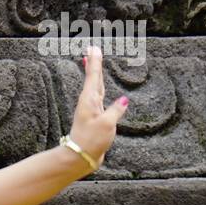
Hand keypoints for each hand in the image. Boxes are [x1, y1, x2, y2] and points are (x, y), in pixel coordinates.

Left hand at [67, 45, 128, 171]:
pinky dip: (99, 89)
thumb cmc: (92, 140)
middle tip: (92, 49)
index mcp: (90, 101)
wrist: (81, 156)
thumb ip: (116, 111)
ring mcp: (91, 110)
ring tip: (92, 63)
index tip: (93, 48)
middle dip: (93, 64)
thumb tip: (124, 100)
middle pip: (93, 79)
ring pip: (95, 88)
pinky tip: (100, 89)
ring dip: (94, 75)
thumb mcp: (107, 124)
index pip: (94, 77)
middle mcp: (89, 103)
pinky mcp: (94, 118)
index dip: (95, 62)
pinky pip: (99, 99)